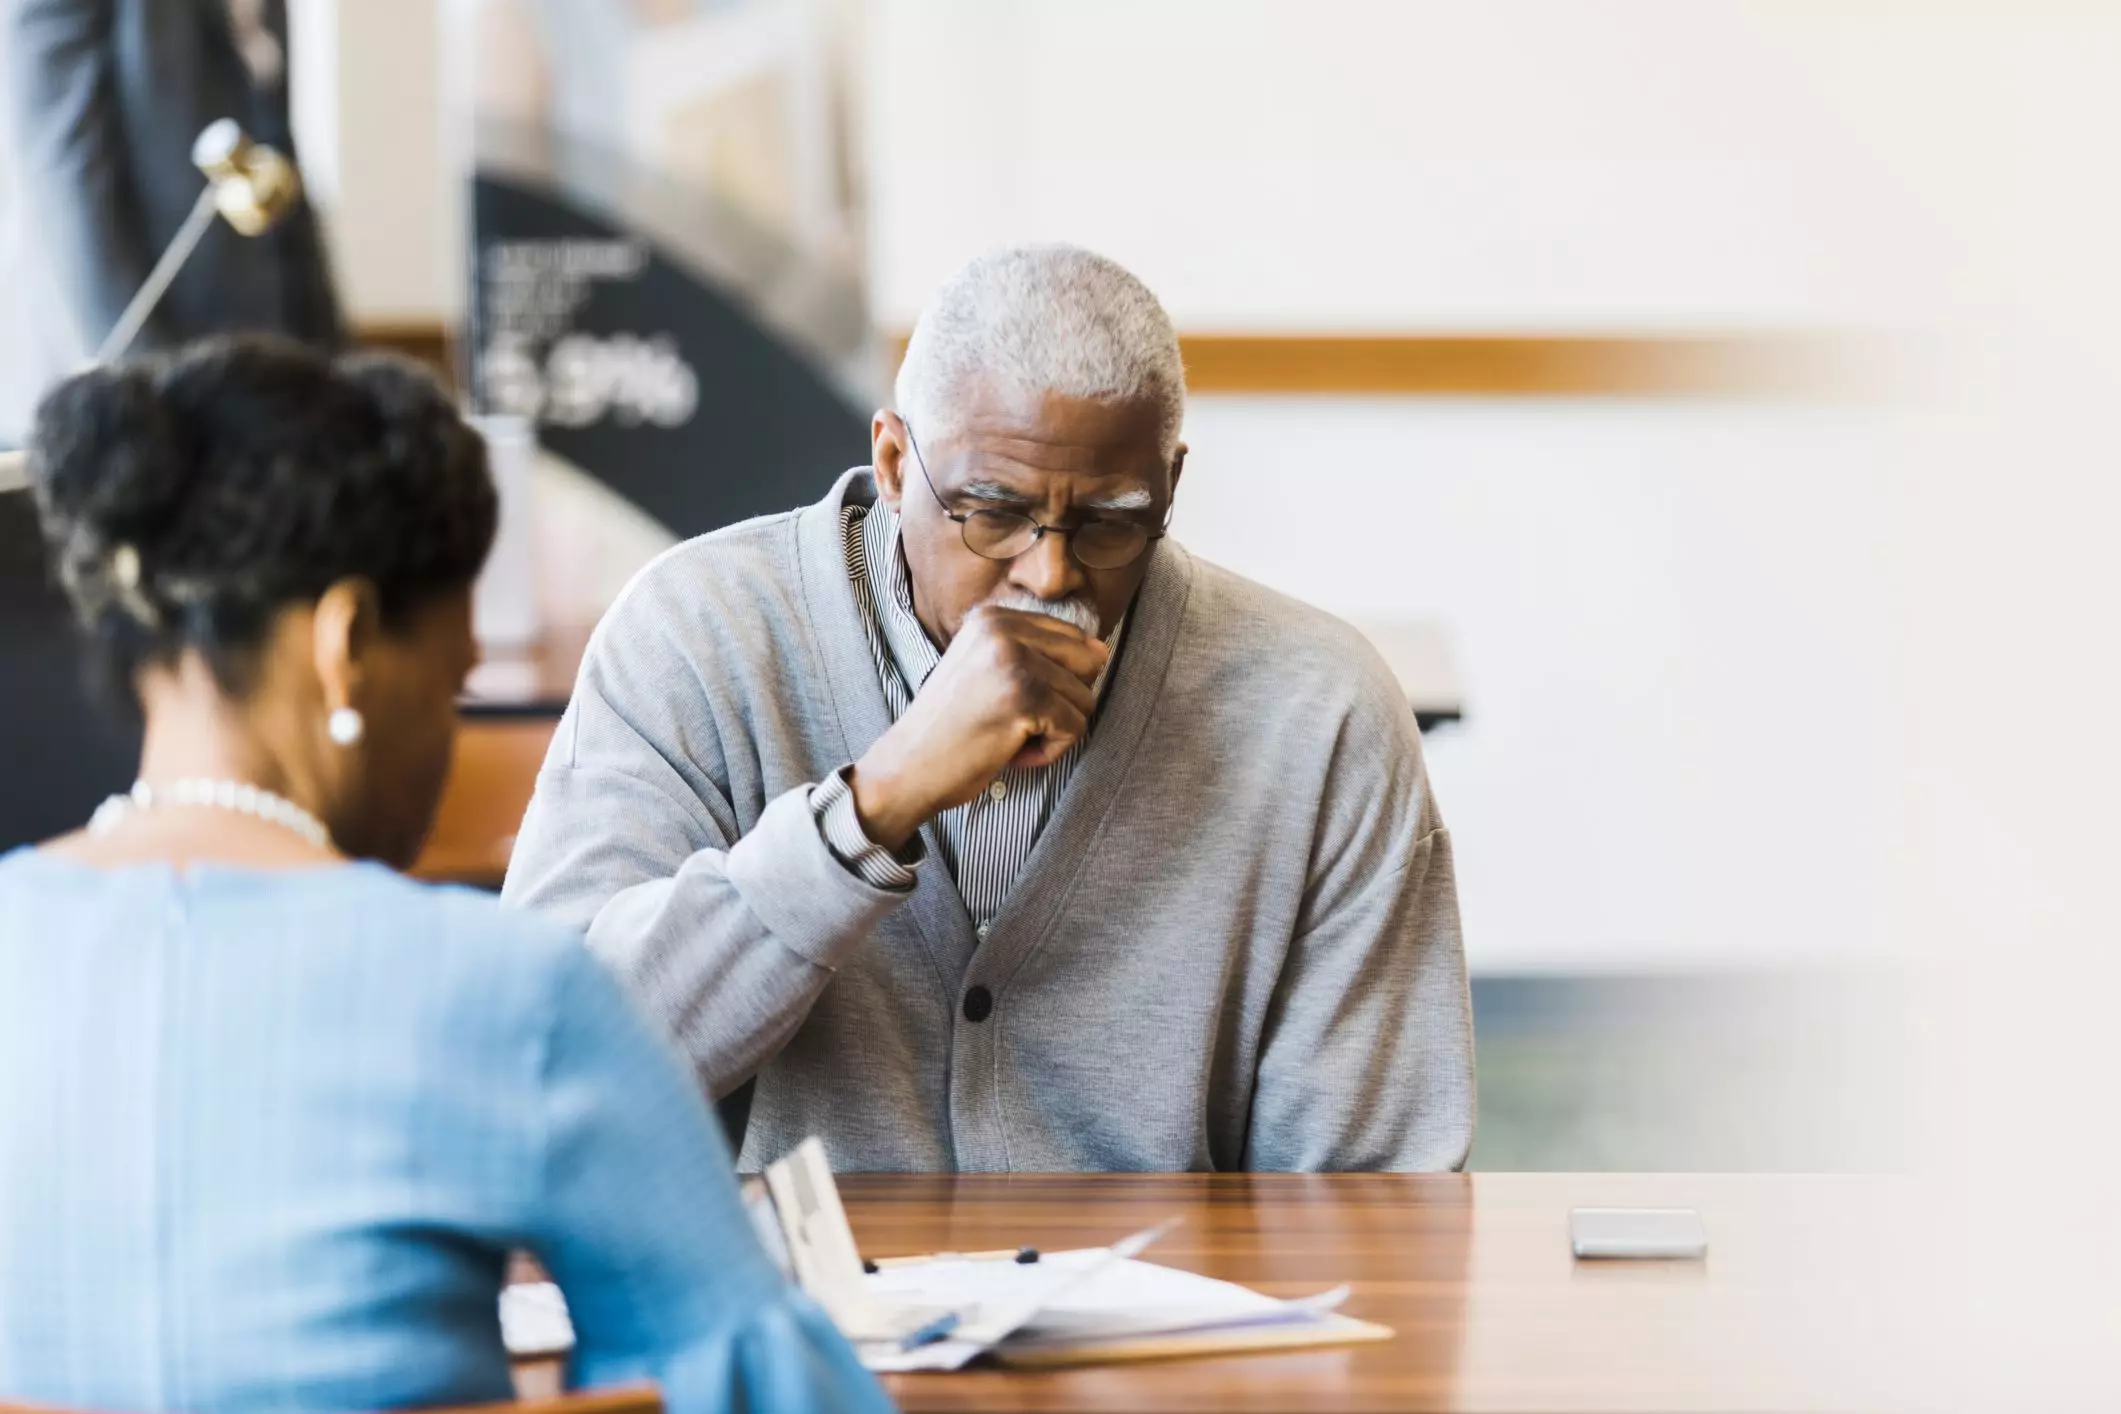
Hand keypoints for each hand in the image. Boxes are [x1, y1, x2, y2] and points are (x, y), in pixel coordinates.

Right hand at [849, 606, 1108, 850]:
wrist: (907, 767)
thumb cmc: (950, 728)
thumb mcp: (988, 672)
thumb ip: (1039, 656)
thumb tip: (1103, 651)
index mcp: (994, 617)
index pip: (1071, 638)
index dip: (1056, 680)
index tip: (1010, 700)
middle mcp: (1004, 629)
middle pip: (1086, 663)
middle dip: (1061, 703)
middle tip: (1013, 720)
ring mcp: (1015, 661)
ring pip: (1085, 699)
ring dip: (1052, 731)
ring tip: (1007, 735)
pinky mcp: (1026, 697)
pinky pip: (1075, 728)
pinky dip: (1049, 751)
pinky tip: (1011, 751)